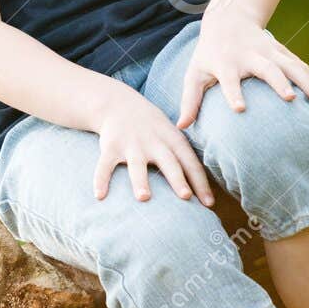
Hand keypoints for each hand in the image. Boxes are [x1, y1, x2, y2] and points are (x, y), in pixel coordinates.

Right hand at [93, 80, 216, 204]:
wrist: (119, 104)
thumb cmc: (152, 128)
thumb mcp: (172, 135)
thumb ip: (184, 158)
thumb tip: (203, 189)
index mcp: (172, 139)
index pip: (190, 162)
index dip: (200, 182)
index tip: (209, 203)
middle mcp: (153, 142)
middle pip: (168, 162)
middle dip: (177, 179)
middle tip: (185, 197)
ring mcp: (131, 145)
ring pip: (137, 165)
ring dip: (140, 181)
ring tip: (144, 198)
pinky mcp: (110, 147)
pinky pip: (105, 165)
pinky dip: (101, 180)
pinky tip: (100, 196)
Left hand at [177, 7, 308, 127]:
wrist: (228, 19)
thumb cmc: (208, 54)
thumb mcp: (194, 73)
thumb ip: (189, 100)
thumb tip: (182, 127)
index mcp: (226, 62)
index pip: (229, 79)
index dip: (233, 93)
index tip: (240, 109)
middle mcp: (249, 55)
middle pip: (267, 68)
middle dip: (279, 82)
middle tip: (290, 98)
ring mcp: (268, 50)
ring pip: (289, 63)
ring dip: (303, 78)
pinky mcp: (280, 50)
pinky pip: (297, 63)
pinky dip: (308, 74)